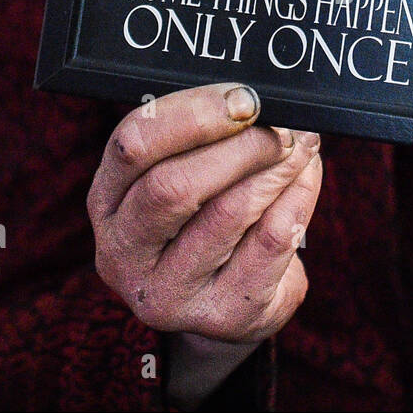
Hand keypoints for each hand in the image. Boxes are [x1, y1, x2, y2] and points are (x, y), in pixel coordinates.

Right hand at [88, 82, 321, 351]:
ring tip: (302, 147)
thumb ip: (205, 139)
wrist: (227, 309)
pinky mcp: (222, 314)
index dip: (193, 114)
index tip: (244, 98)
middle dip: (241, 146)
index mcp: (107, 201)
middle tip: (283, 128)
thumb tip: (259, 100)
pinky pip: (269, 244)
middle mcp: (124, 252)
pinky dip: (297, 201)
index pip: (134, 144)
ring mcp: (169, 291)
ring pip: (227, 213)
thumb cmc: (203, 223)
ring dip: (276, 169)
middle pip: (173, 186)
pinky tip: (305, 181)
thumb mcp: (183, 178)